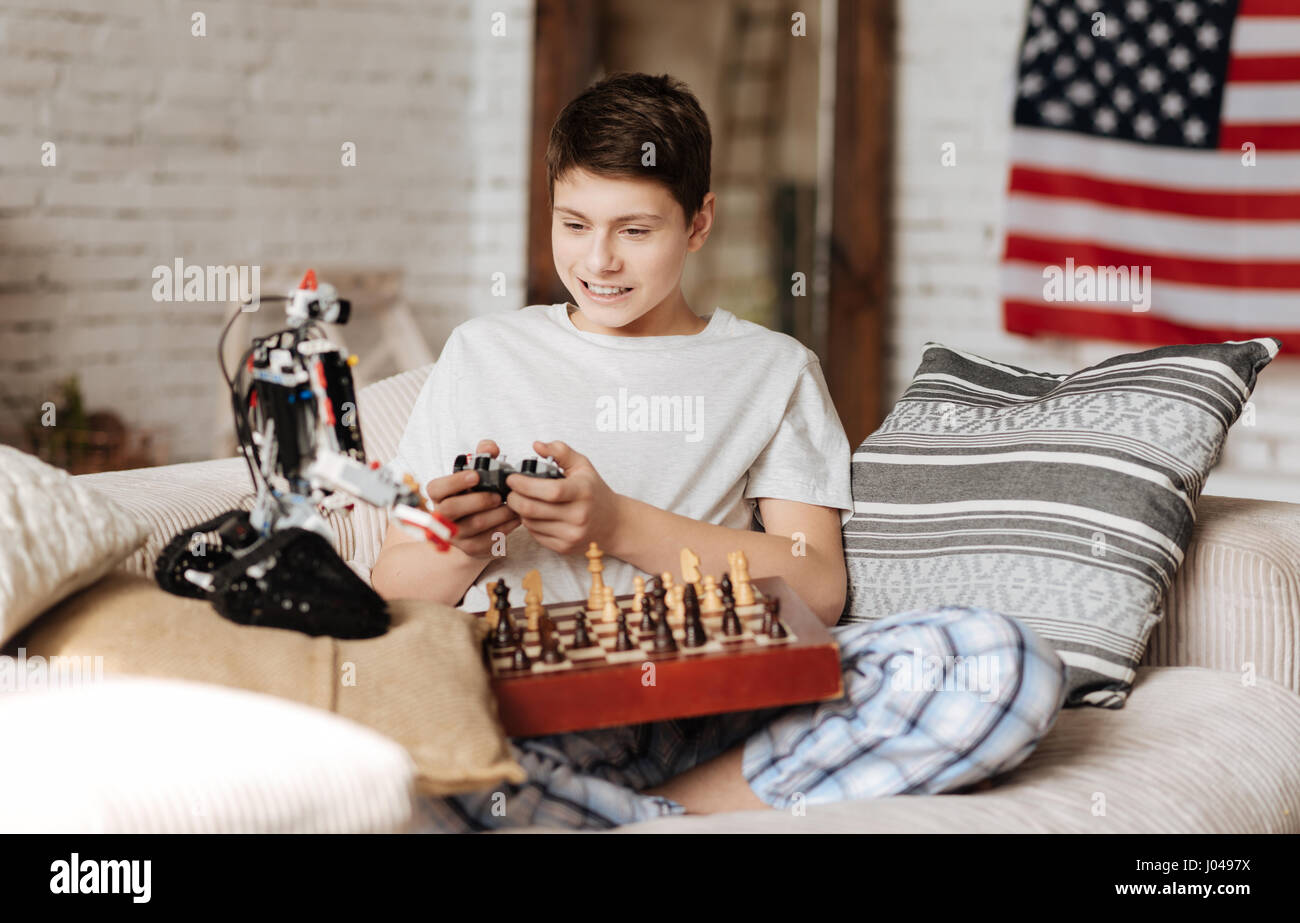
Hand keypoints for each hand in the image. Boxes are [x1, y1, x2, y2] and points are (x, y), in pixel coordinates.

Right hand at [422, 439, 520, 559]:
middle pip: (453, 509)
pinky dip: (505, 528)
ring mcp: (454, 535)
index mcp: (438, 495)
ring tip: (514, 505)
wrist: (475, 527)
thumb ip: (482, 456)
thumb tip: (490, 448)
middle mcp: (441, 516)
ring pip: (474, 525)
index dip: (454, 482)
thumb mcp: (476, 473)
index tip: (475, 476)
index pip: (436, 488)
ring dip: (498, 514)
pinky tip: (515, 518)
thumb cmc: (475, 494)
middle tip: (498, 495)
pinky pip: (487, 540)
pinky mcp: (470, 548)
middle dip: (479, 500)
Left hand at [505, 440, 623, 555]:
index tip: (513, 479)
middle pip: (532, 509)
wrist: (613, 523)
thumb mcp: (582, 465)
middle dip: (514, 498)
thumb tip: (537, 446)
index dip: (525, 485)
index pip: (549, 491)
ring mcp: (571, 534)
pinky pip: (535, 535)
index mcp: (583, 492)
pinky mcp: (564, 547)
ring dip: (520, 511)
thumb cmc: (594, 491)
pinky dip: (529, 523)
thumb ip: (560, 451)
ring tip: (523, 501)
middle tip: (511, 491)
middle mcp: (579, 516)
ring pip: (530, 523)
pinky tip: (534, 514)